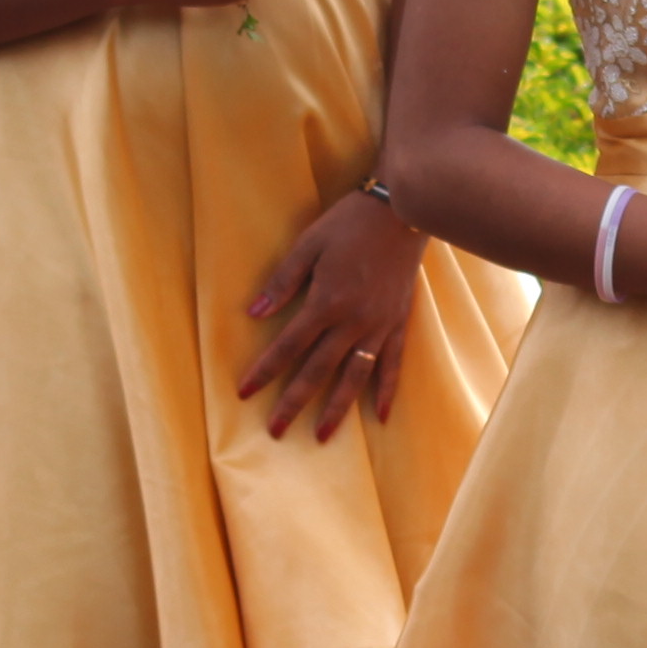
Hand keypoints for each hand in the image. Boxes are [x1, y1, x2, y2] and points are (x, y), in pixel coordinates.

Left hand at [235, 191, 422, 438]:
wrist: (401, 212)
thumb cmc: (350, 223)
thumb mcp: (308, 244)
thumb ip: (282, 281)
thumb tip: (254, 314)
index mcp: (325, 302)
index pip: (288, 346)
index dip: (264, 370)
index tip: (245, 392)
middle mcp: (352, 322)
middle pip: (317, 371)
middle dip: (294, 402)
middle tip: (277, 431)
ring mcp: (378, 326)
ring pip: (354, 376)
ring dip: (337, 408)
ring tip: (323, 436)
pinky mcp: (398, 323)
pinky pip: (392, 364)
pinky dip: (386, 391)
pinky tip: (378, 416)